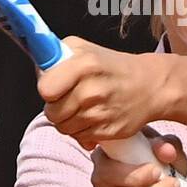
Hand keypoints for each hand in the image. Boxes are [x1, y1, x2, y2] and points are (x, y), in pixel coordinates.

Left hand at [38, 36, 162, 150]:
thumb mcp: (84, 49)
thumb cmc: (112, 67)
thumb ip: (56, 57)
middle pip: (52, 113)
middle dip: (56, 107)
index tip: (54, 86)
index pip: (46, 89)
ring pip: (63, 128)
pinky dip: (81, 130)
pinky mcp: (108, 132)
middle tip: (68, 98)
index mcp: (84, 64)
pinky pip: (79, 137)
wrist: (149, 86)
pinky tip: (92, 118)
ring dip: (68, 120)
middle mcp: (92, 90)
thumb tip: (37, 72)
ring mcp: (100, 113)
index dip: (47, 89)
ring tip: (82, 108)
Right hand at [90, 129, 186, 186]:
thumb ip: (168, 144)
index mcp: (106, 150)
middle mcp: (99, 173)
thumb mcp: (166, 147)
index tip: (157, 171)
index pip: (111, 163)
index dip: (134, 172)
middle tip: (174, 184)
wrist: (153, 182)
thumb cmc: (157, 157)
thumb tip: (167, 151)